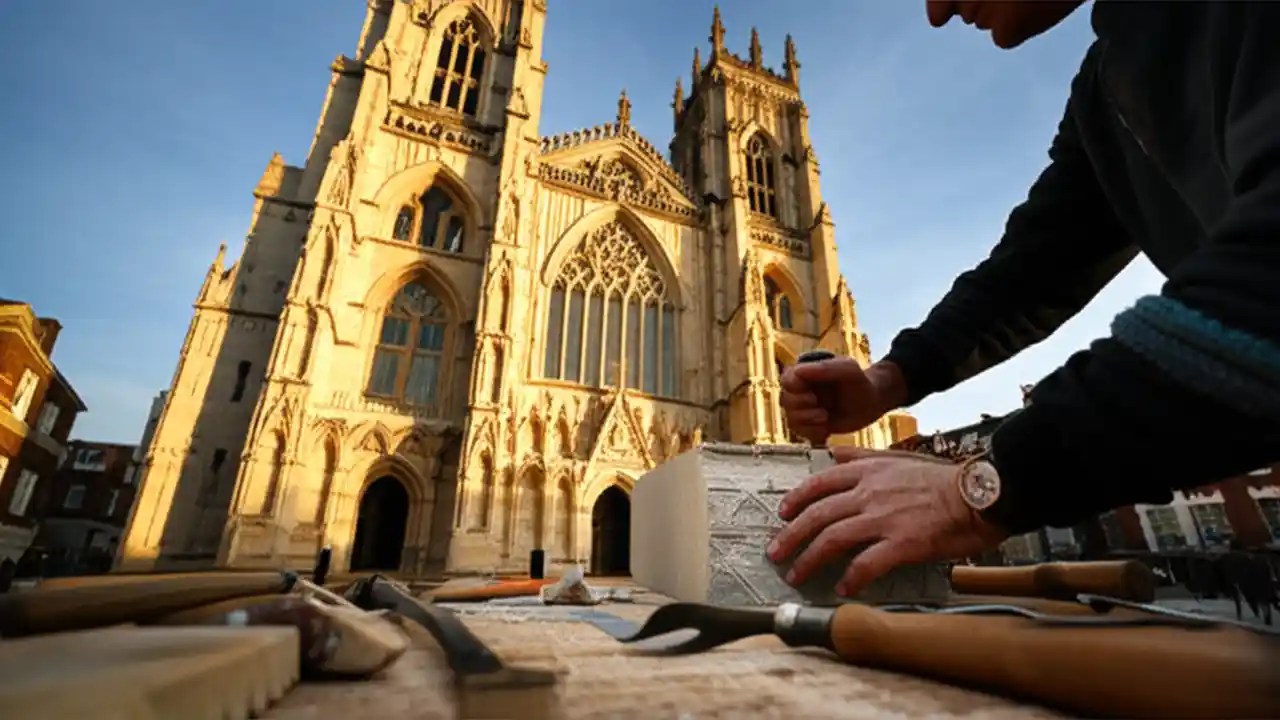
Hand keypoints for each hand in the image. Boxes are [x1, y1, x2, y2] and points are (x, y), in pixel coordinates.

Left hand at [766, 447, 1008, 596]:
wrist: (979, 493)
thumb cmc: (944, 479)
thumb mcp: (898, 456)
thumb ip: (864, 456)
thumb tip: (835, 452)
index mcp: (868, 472)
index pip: (819, 484)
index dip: (796, 499)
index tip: (782, 513)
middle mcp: (869, 493)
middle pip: (817, 514)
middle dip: (791, 535)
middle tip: (776, 552)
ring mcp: (884, 517)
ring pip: (833, 538)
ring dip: (810, 559)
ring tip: (797, 574)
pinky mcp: (902, 542)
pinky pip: (867, 563)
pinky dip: (851, 577)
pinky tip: (843, 587)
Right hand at [779, 359, 907, 442]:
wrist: (872, 403)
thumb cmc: (860, 382)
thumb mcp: (847, 369)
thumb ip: (826, 368)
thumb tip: (798, 371)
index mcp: (806, 374)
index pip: (786, 381)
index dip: (795, 391)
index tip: (812, 396)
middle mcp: (801, 391)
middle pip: (786, 402)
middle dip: (803, 410)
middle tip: (822, 412)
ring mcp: (806, 410)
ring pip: (791, 420)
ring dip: (807, 423)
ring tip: (825, 419)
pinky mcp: (812, 426)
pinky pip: (801, 434)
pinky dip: (813, 434)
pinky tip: (826, 430)